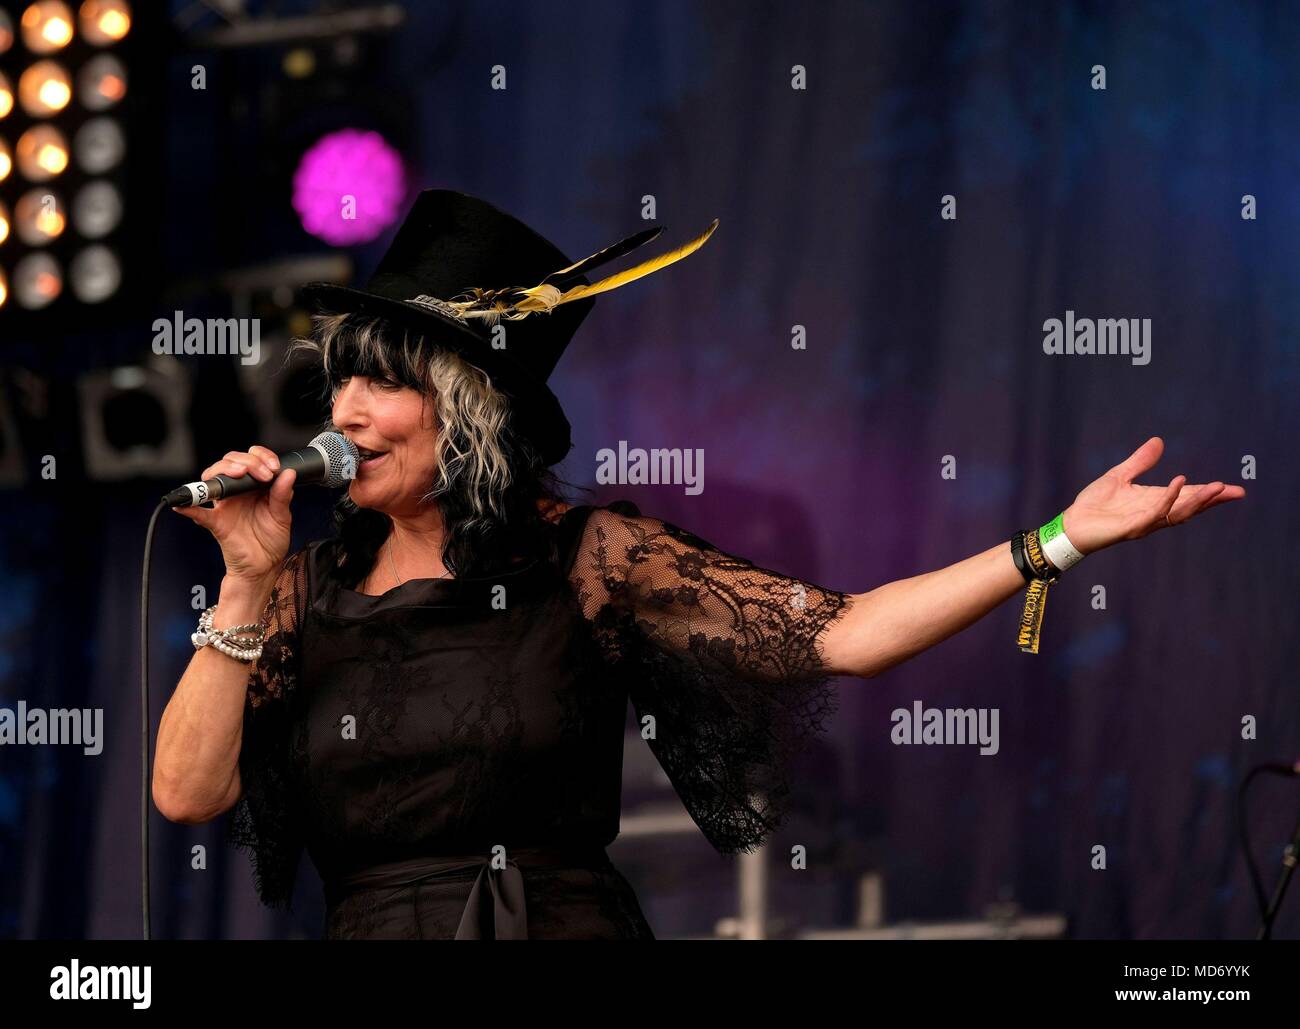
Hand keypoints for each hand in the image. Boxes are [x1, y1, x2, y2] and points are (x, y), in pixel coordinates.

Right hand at [172, 445, 295, 583]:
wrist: (264, 566)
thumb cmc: (271, 540)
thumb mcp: (283, 516)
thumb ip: (283, 495)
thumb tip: (288, 473)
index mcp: (254, 487)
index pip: (251, 460)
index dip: (260, 456)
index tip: (273, 467)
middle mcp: (237, 492)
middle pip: (230, 463)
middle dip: (247, 461)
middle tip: (263, 474)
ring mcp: (225, 506)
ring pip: (213, 479)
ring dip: (224, 471)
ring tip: (238, 474)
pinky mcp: (216, 522)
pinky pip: (198, 513)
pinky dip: (189, 507)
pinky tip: (183, 504)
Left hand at [1059, 437, 1244, 554]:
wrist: (1072, 523)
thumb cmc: (1094, 504)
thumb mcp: (1120, 475)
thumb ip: (1140, 461)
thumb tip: (1159, 441)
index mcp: (1153, 501)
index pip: (1186, 496)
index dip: (1208, 492)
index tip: (1231, 487)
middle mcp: (1154, 514)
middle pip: (1190, 507)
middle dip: (1212, 499)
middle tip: (1236, 492)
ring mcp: (1145, 522)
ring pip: (1178, 512)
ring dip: (1198, 500)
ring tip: (1217, 488)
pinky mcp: (1132, 527)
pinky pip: (1155, 512)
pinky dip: (1168, 498)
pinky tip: (1178, 483)